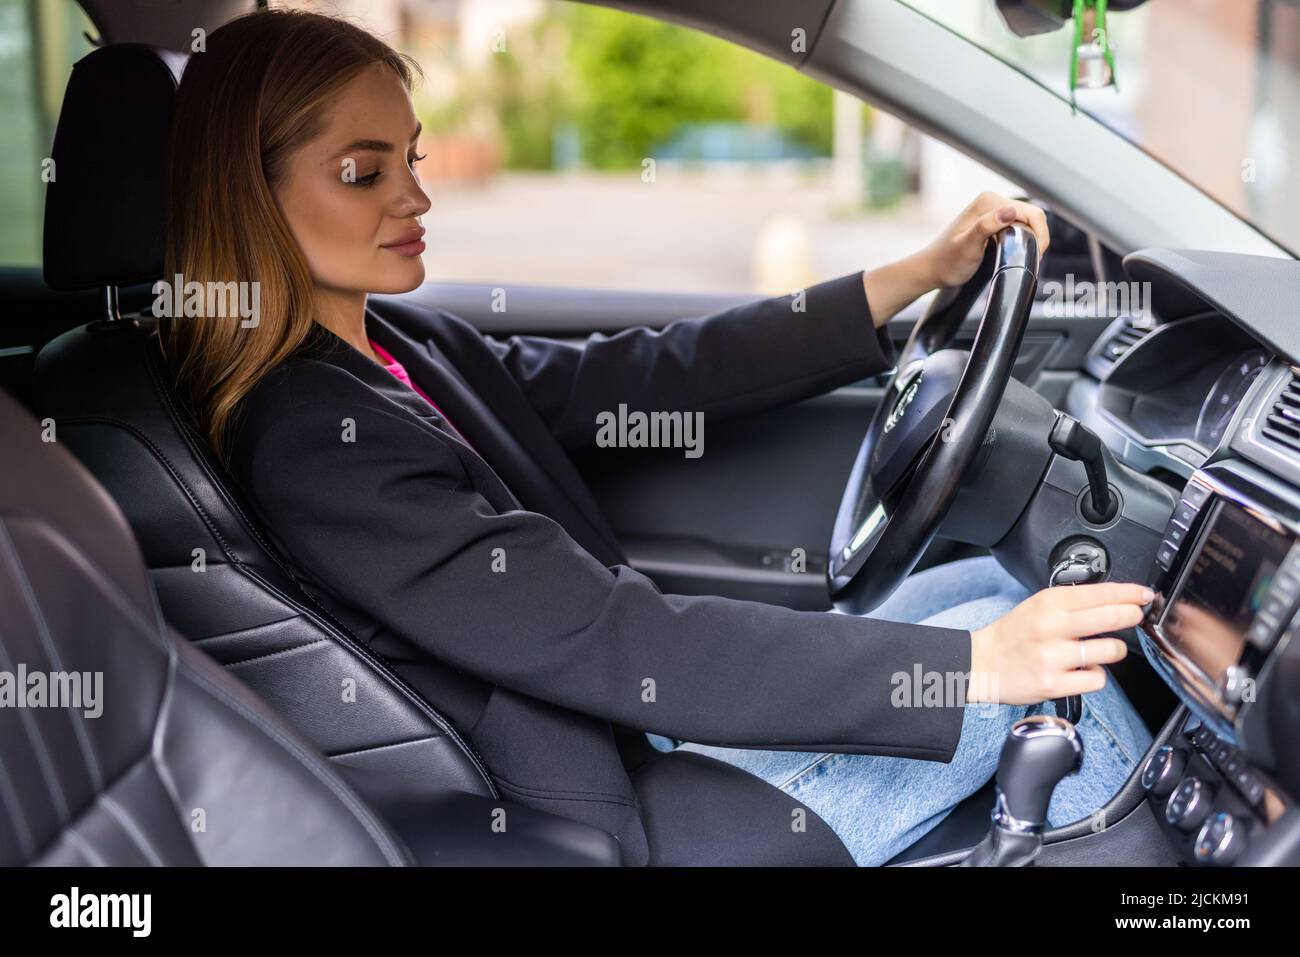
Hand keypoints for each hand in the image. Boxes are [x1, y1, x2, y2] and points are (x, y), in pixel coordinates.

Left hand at [862, 192, 1050, 326]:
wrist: (932, 270)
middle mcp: (991, 201)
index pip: (1029, 212)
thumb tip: (1009, 212)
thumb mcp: (967, 247)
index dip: (1038, 234)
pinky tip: (1018, 252)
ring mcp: (993, 210)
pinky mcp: (993, 220)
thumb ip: (986, 227)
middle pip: (1031, 215)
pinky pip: (1019, 225)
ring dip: (1032, 238)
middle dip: (1037, 236)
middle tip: (1032, 259)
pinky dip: (1024, 238)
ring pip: (1027, 220)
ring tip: (1026, 257)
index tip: (1035, 255)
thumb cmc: (947, 262)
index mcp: (988, 202)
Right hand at [967, 582, 1151, 704]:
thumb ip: (1071, 603)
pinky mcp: (1053, 684)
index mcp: (1048, 603)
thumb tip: (1113, 601)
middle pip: (1112, 617)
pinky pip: (1097, 679)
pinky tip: (1083, 671)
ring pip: (1110, 650)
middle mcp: (1051, 627)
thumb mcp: (1037, 606)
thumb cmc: (1013, 634)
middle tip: (1136, 616)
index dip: (1129, 593)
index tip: (1143, 595)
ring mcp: (1053, 657)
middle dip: (1132, 615)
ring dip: (1114, 650)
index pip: (1100, 592)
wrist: (981, 663)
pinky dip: (1095, 676)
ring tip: (1103, 649)